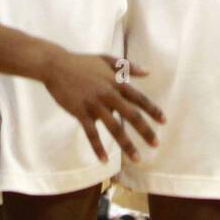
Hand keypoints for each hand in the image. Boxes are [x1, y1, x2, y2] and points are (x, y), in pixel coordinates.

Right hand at [39, 51, 163, 163]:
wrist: (56, 66)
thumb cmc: (82, 63)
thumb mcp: (107, 59)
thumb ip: (128, 66)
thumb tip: (148, 72)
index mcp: (115, 82)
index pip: (139, 98)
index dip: (152, 110)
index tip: (164, 122)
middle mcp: (108, 94)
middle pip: (131, 115)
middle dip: (145, 131)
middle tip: (156, 144)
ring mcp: (94, 104)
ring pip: (114, 127)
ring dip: (126, 144)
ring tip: (137, 158)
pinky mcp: (80, 112)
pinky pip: (91, 133)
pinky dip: (98, 147)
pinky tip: (104, 160)